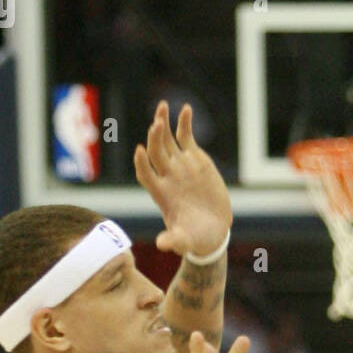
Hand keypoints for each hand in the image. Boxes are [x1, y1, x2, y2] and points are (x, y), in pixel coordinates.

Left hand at [134, 102, 232, 257]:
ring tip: (163, 107)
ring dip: (163, 123)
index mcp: (161, 193)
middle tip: (156, 125)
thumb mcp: (185, 241)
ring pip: (166, 139)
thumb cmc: (196, 238)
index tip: (140, 151)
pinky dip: (185, 123)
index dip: (141, 163)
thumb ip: (174, 241)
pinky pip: (186, 137)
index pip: (145, 174)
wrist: (213, 231)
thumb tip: (163, 245)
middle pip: (155, 152)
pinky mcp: (194, 159)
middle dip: (154, 138)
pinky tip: (186, 109)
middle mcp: (167, 175)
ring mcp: (180, 165)